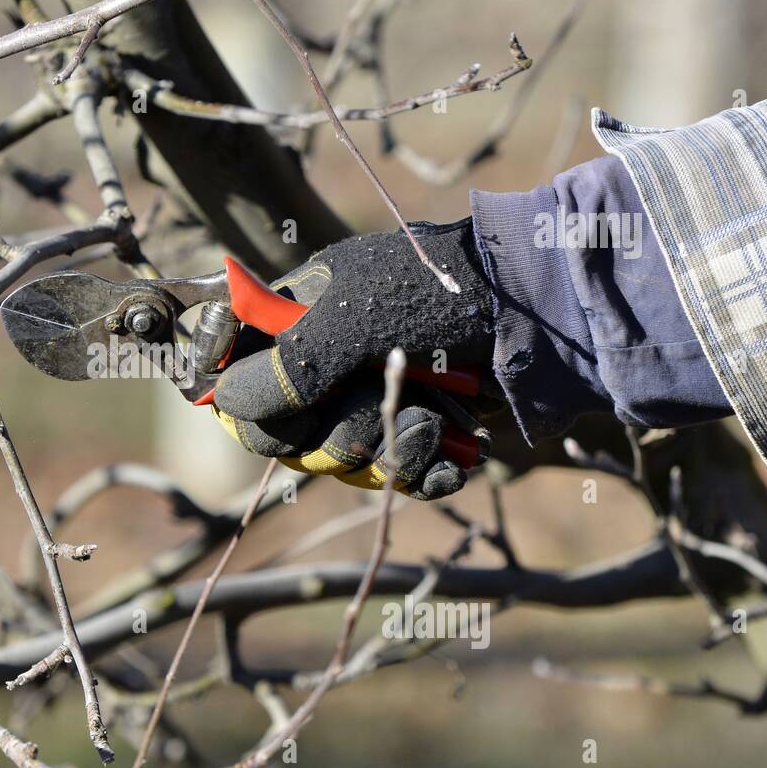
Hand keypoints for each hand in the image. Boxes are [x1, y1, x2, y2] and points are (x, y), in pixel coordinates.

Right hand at [211, 220, 495, 497]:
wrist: (541, 310)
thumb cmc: (441, 291)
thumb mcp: (354, 317)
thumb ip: (289, 364)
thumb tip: (225, 402)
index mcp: (295, 320)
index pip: (236, 379)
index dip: (247, 407)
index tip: (278, 413)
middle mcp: (325, 363)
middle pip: (287, 437)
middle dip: (334, 435)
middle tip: (376, 406)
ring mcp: (371, 399)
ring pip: (341, 461)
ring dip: (386, 449)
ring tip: (432, 421)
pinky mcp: (418, 429)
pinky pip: (396, 476)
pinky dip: (422, 474)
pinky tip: (450, 461)